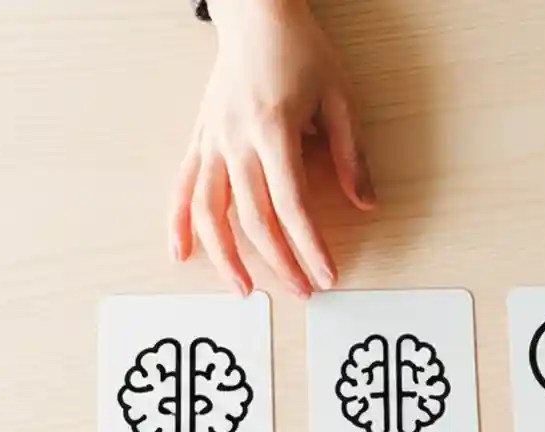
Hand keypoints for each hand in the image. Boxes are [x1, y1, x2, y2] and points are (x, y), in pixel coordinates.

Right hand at [170, 0, 373, 297]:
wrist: (256, 13)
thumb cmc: (300, 50)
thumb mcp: (340, 98)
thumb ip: (350, 155)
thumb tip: (366, 204)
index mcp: (273, 130)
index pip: (292, 205)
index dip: (310, 245)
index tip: (327, 274)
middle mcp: (235, 139)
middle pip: (254, 217)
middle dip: (280, 261)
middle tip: (303, 290)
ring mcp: (211, 140)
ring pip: (210, 211)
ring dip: (225, 256)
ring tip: (244, 289)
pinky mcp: (199, 138)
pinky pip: (183, 186)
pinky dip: (178, 222)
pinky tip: (181, 252)